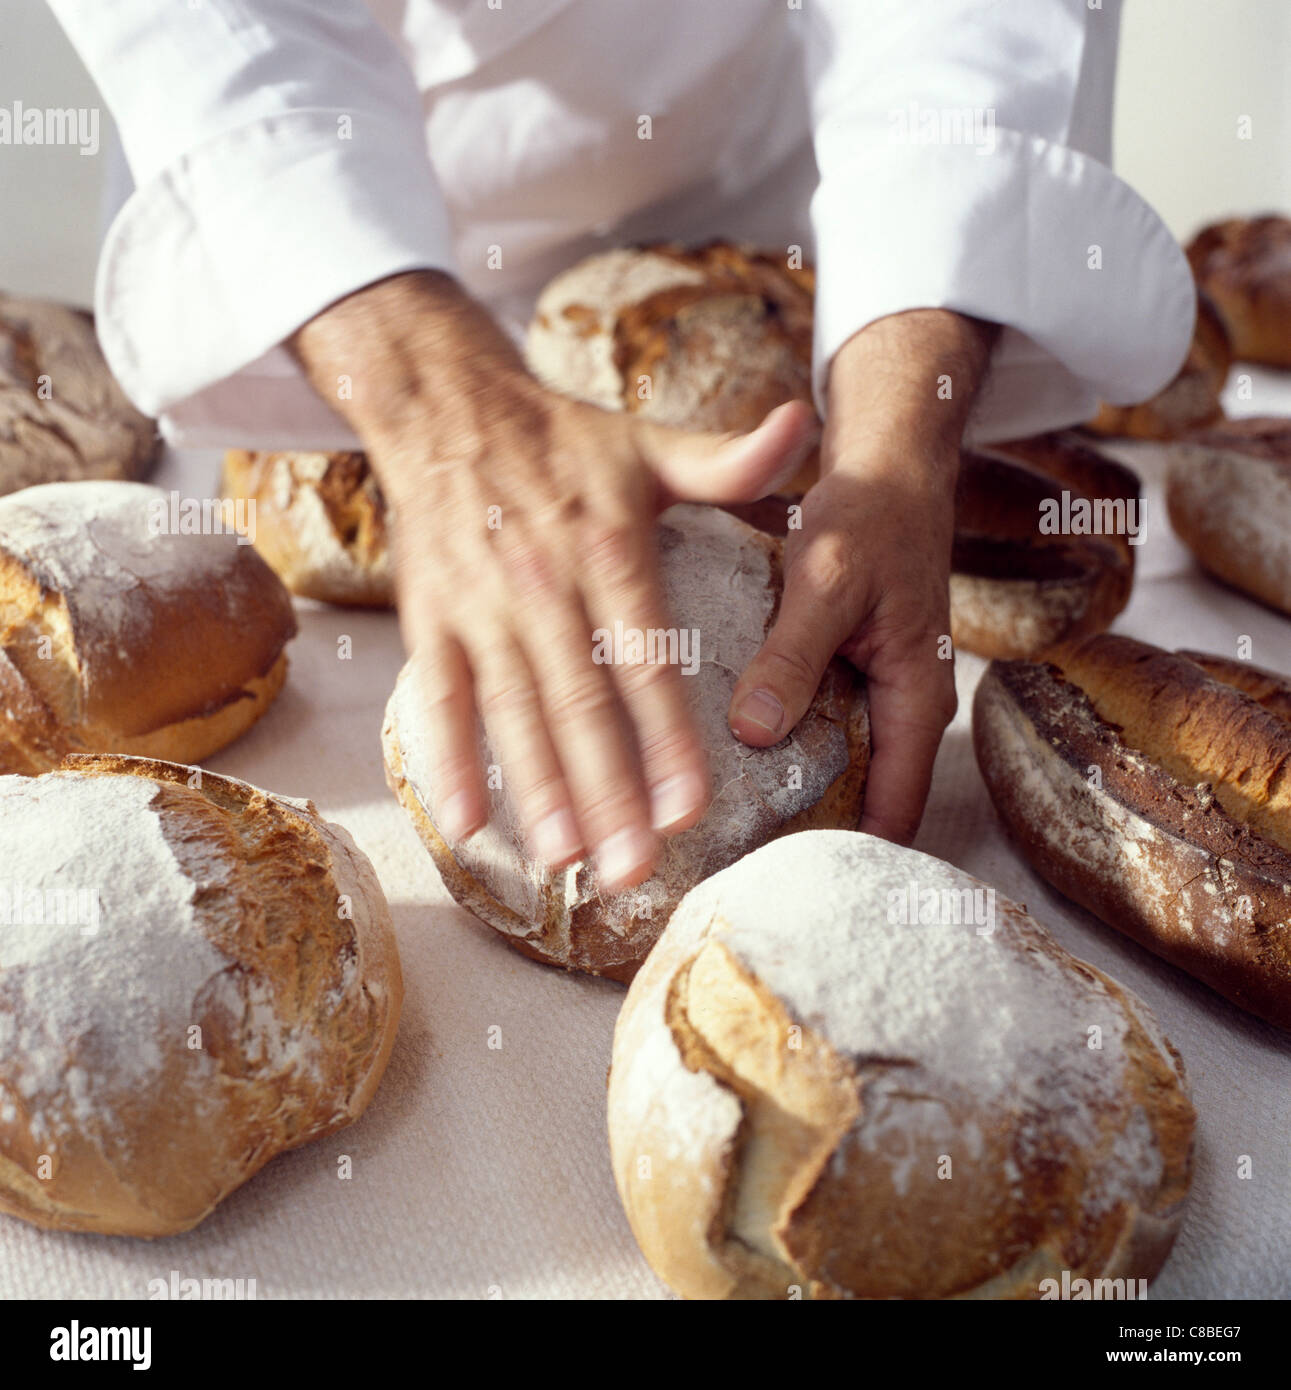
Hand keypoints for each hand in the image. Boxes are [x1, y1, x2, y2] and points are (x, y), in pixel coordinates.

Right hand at [290, 271, 817, 888]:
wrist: (446, 406)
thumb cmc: (564, 439)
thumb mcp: (650, 445)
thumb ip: (729, 460)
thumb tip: (804, 424)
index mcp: (609, 550)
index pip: (646, 659)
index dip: (668, 736)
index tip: (690, 807)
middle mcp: (546, 586)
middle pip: (581, 705)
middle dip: (608, 793)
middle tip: (634, 870)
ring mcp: (482, 607)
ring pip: (513, 713)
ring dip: (537, 790)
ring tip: (564, 861)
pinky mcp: (432, 619)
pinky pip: (439, 698)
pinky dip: (449, 760)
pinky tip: (468, 822)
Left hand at [728, 309, 997, 843]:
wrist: (889, 472)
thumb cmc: (872, 519)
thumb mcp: (828, 582)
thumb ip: (792, 655)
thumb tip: (754, 732)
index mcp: (916, 700)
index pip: (895, 812)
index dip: (846, 856)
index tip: (783, 890)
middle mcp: (901, 712)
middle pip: (864, 805)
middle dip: (809, 841)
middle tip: (735, 876)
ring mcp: (873, 699)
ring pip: (837, 774)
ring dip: (790, 800)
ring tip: (720, 840)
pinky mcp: (844, 680)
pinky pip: (817, 736)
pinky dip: (782, 754)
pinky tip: (726, 770)